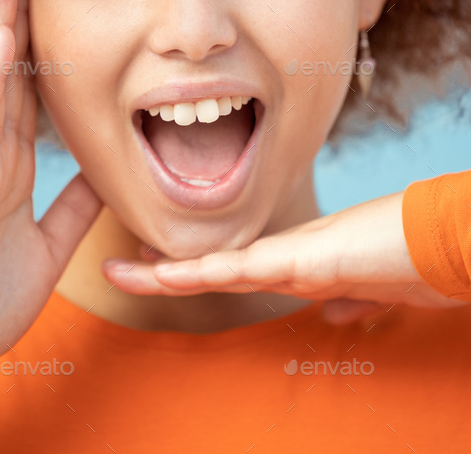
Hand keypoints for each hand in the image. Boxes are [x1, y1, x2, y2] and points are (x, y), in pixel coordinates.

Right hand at [0, 0, 102, 356]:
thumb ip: (75, 207)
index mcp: (10, 167)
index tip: (49, 15)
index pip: (27, 95)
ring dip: (0, 29)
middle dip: (16, 23)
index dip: (36, 54)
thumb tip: (105, 176)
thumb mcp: (51, 244)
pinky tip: (1, 35)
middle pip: (6, 74)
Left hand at [101, 190, 467, 324]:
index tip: (154, 267)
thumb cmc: (406, 259)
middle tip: (117, 263)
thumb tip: (331, 316)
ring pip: (218, 266)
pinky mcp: (309, 260)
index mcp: (298, 265)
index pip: (233, 269)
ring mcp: (294, 257)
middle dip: (163, 269)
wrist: (439, 240)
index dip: (192, 270)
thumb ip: (348, 301)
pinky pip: (247, 269)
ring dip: (169, 271)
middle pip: (212, 266)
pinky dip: (208, 273)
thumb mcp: (370, 290)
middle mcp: (287, 257)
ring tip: (124, 269)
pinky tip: (173, 274)